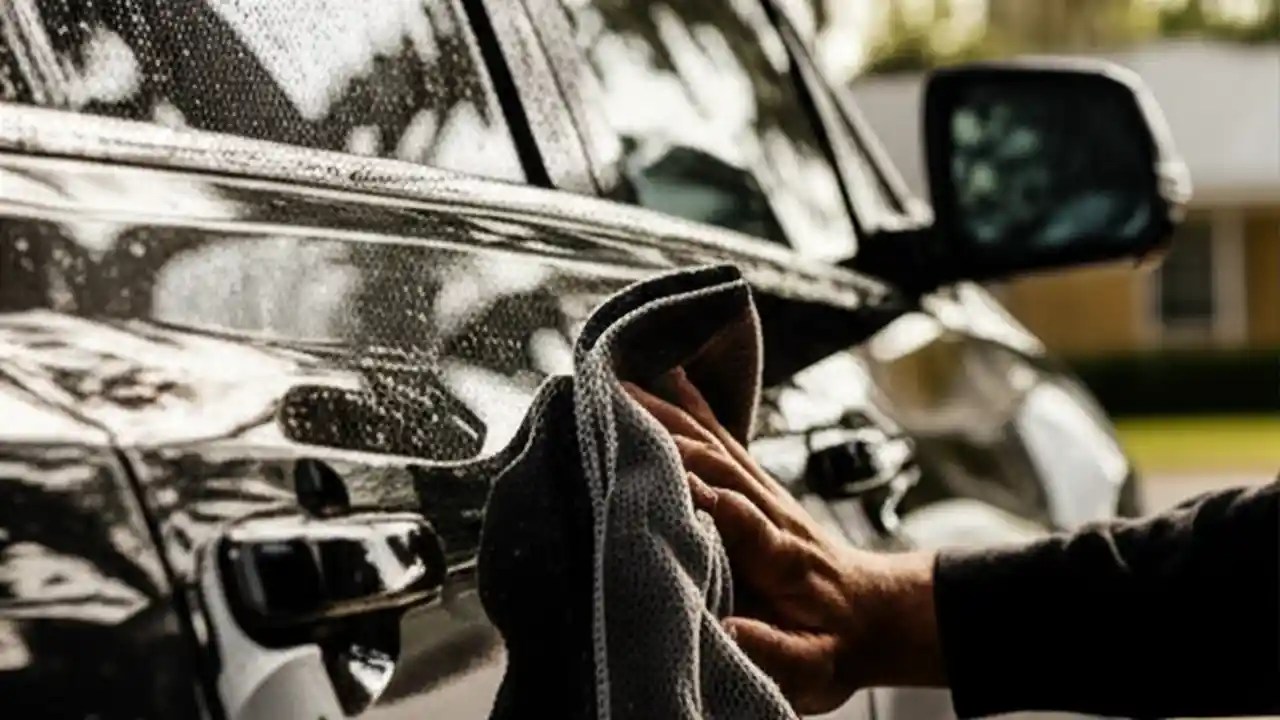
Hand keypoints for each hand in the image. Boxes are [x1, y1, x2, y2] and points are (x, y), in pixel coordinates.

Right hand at [624, 370, 943, 712]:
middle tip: (617, 408)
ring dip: (671, 413)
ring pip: (716, 445)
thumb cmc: (835, 646)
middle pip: (719, 465)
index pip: (742, 519)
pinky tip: (672, 375)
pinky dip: (696, 408)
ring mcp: (767, 496)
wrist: (875, 616)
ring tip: (624, 384)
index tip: (665, 476)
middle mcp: (773, 515)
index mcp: (782, 560)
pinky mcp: (760, 489)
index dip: (705, 496)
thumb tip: (726, 632)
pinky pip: (725, 442)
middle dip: (670, 435)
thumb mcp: (813, 667)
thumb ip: (774, 651)